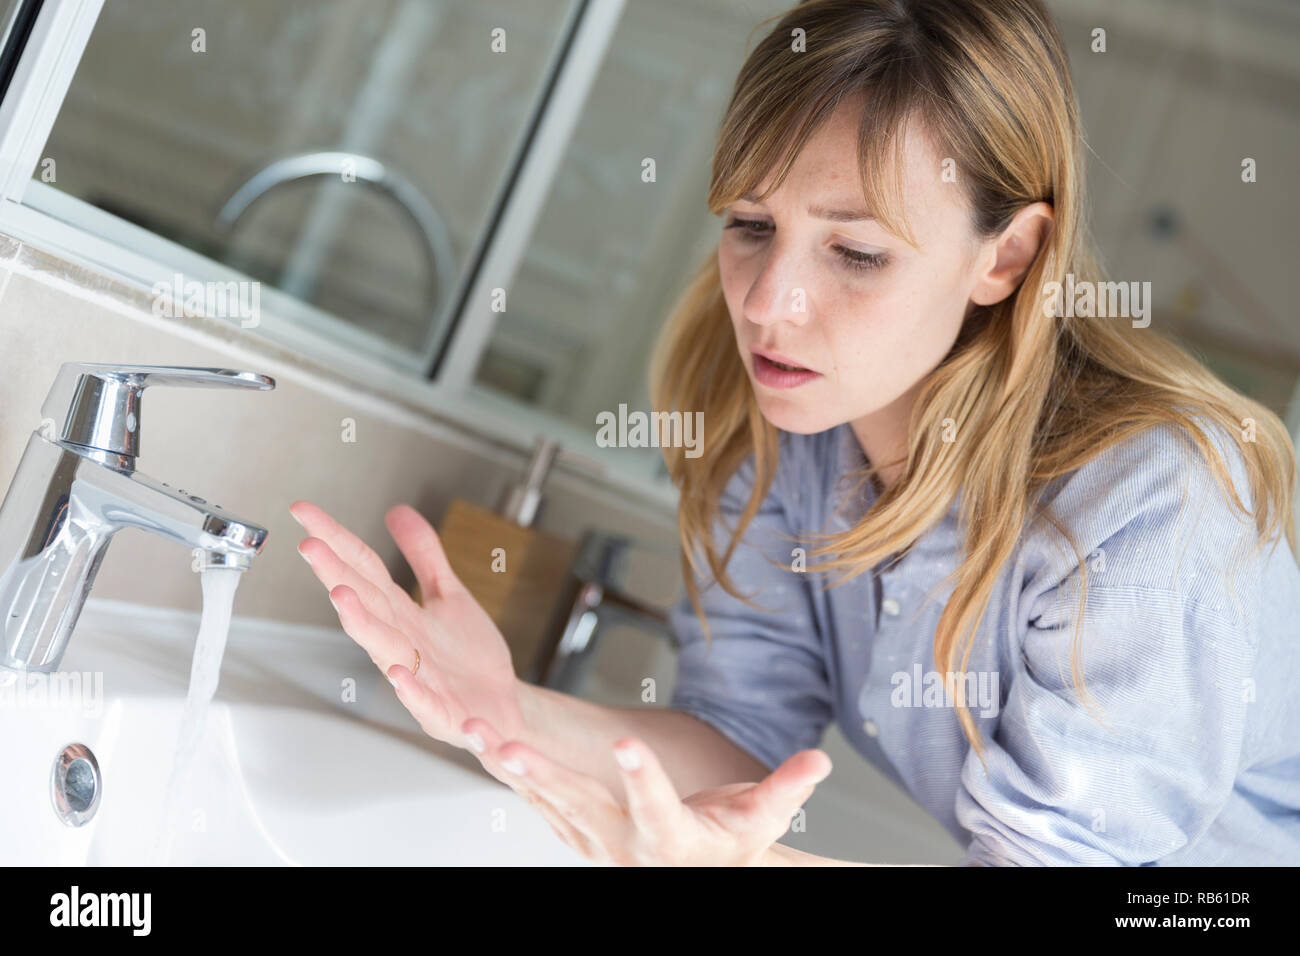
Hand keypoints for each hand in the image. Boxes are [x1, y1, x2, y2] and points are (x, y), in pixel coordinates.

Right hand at [291, 500, 524, 757]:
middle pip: (365, 603)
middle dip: (336, 574)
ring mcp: (417, 679)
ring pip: (382, 648)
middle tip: (309, 546)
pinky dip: (409, 690)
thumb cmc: (469, 658)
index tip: (303, 511)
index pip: (363, 569)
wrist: (503, 709)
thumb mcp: (449, 596)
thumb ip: (424, 557)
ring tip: (340, 595)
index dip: (335, 539)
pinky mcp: (441, 712)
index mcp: (400, 614)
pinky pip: (423, 702)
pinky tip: (397, 673)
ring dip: (360, 623)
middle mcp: (400, 643)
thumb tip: (397, 511)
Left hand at [464, 716, 831, 865]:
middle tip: (507, 747)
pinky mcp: (572, 824)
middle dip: (541, 774)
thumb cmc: (729, 843)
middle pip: (578, 805)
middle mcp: (621, 843)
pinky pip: (535, 793)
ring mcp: (590, 836)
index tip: (629, 744)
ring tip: (474, 733)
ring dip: (509, 766)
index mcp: (670, 840)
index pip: (658, 807)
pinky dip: (508, 767)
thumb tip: (821, 761)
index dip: (643, 777)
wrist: (698, 871)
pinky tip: (479, 738)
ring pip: (544, 797)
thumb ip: (788, 788)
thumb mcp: (762, 818)